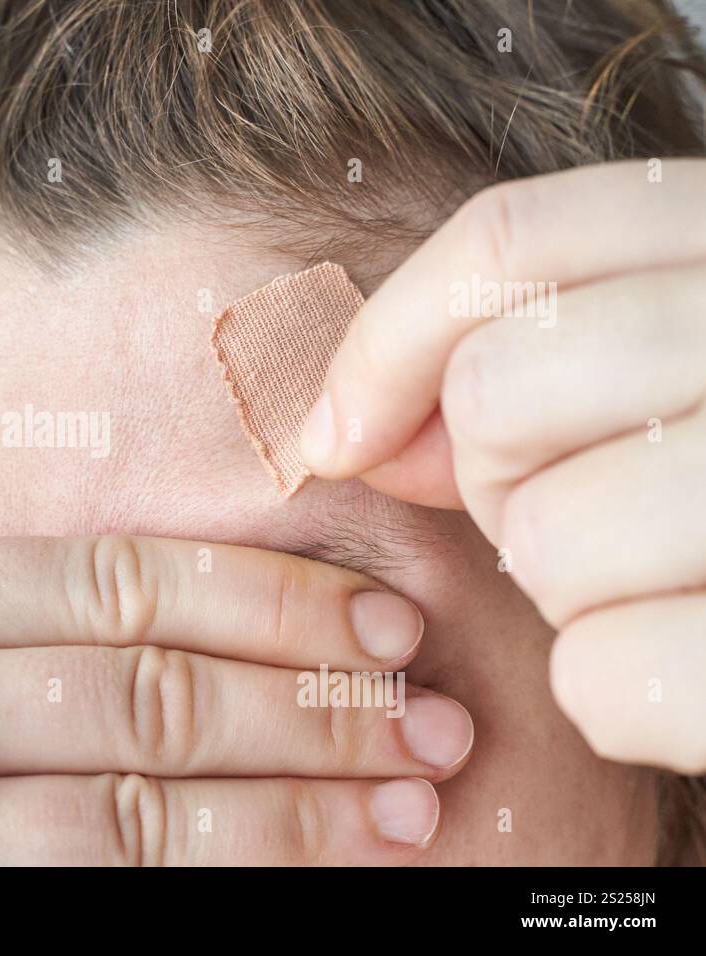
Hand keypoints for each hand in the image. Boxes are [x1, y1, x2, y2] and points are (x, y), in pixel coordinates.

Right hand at [0, 535, 471, 864]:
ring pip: (140, 805)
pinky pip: (89, 902)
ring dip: (291, 811)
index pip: (116, 574)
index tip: (375, 624)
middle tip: (428, 724)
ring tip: (398, 809)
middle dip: (313, 706)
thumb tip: (179, 648)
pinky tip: (286, 887)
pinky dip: (205, 893)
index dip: (269, 598)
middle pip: (149, 683)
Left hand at [299, 159, 705, 771]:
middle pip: (499, 389)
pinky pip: (601, 677)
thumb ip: (516, 364)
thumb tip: (354, 434)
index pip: (513, 239)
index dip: (389, 340)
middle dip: (493, 474)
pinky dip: (622, 693)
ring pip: (543, 538)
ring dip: (569, 588)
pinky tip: (692, 663)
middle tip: (582, 505)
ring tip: (664, 578)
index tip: (345, 435)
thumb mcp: (645, 375)